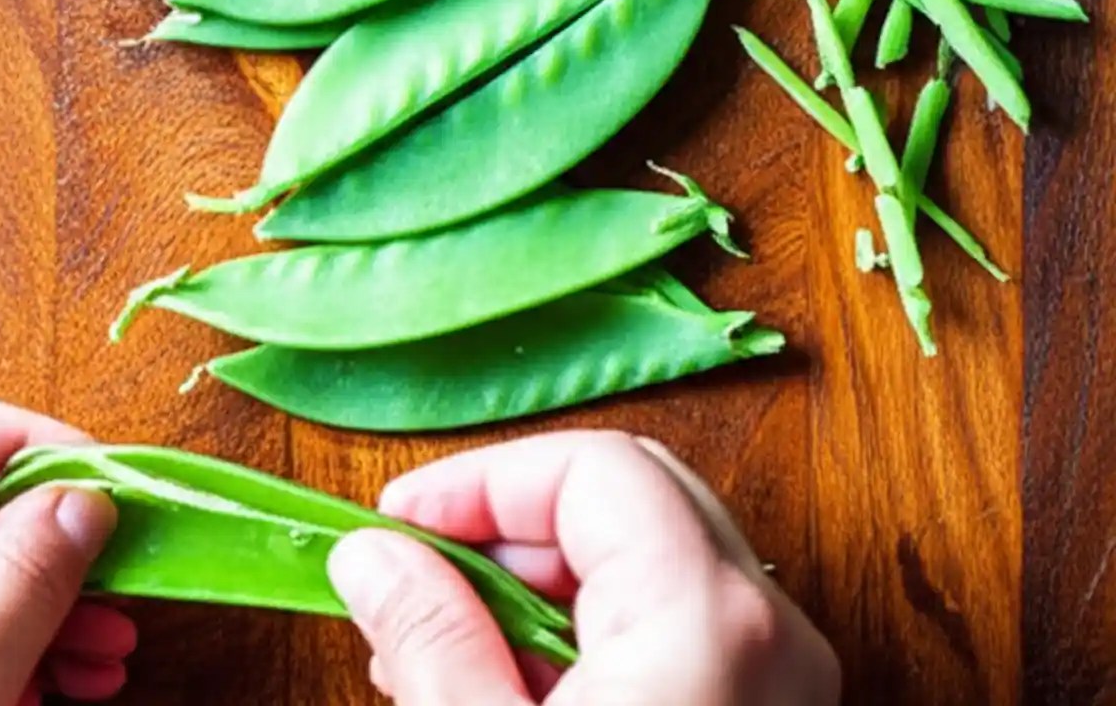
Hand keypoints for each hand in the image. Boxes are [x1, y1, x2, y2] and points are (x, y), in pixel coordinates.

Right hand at [327, 431, 839, 704]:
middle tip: (418, 579)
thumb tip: (372, 555)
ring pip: (648, 560)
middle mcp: (770, 631)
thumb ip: (430, 641)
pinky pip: (670, 626)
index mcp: (711, 622)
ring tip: (446, 648)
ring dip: (539, 582)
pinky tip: (512, 686)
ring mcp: (780, 675)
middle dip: (508, 526)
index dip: (482, 480)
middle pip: (629, 500)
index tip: (400, 521)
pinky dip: (585, 634)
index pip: (594, 469)